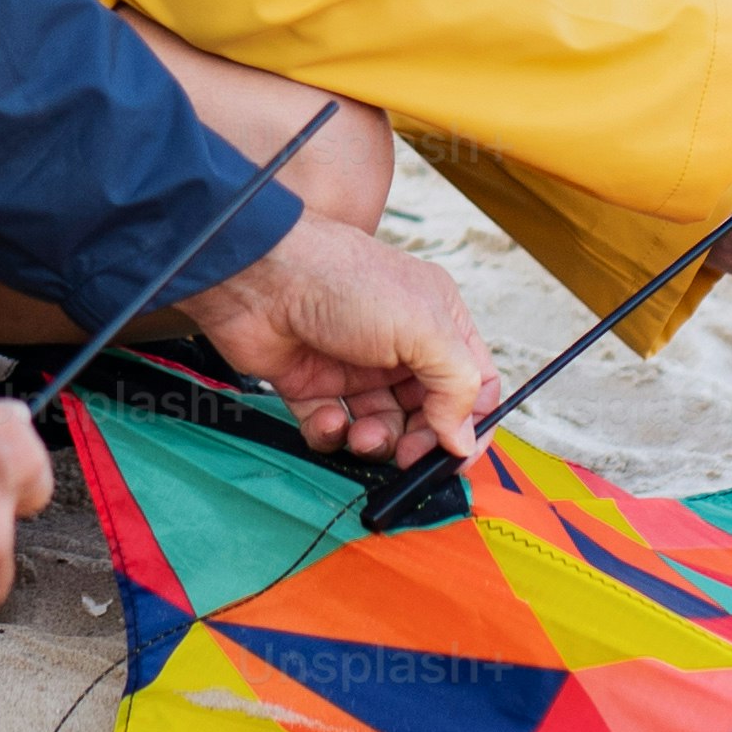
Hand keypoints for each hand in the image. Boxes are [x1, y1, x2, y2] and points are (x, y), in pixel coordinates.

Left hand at [176, 214, 498, 467]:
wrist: (259, 276)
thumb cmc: (342, 281)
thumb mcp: (424, 327)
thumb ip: (456, 384)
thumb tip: (463, 438)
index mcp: (437, 322)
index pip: (473, 383)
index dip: (471, 423)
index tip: (458, 455)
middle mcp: (398, 345)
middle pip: (428, 413)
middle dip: (420, 440)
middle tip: (409, 455)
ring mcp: (354, 366)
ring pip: (382, 427)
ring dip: (377, 441)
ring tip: (363, 434)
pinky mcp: (311, 384)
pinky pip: (333, 428)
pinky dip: (332, 434)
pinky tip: (328, 419)